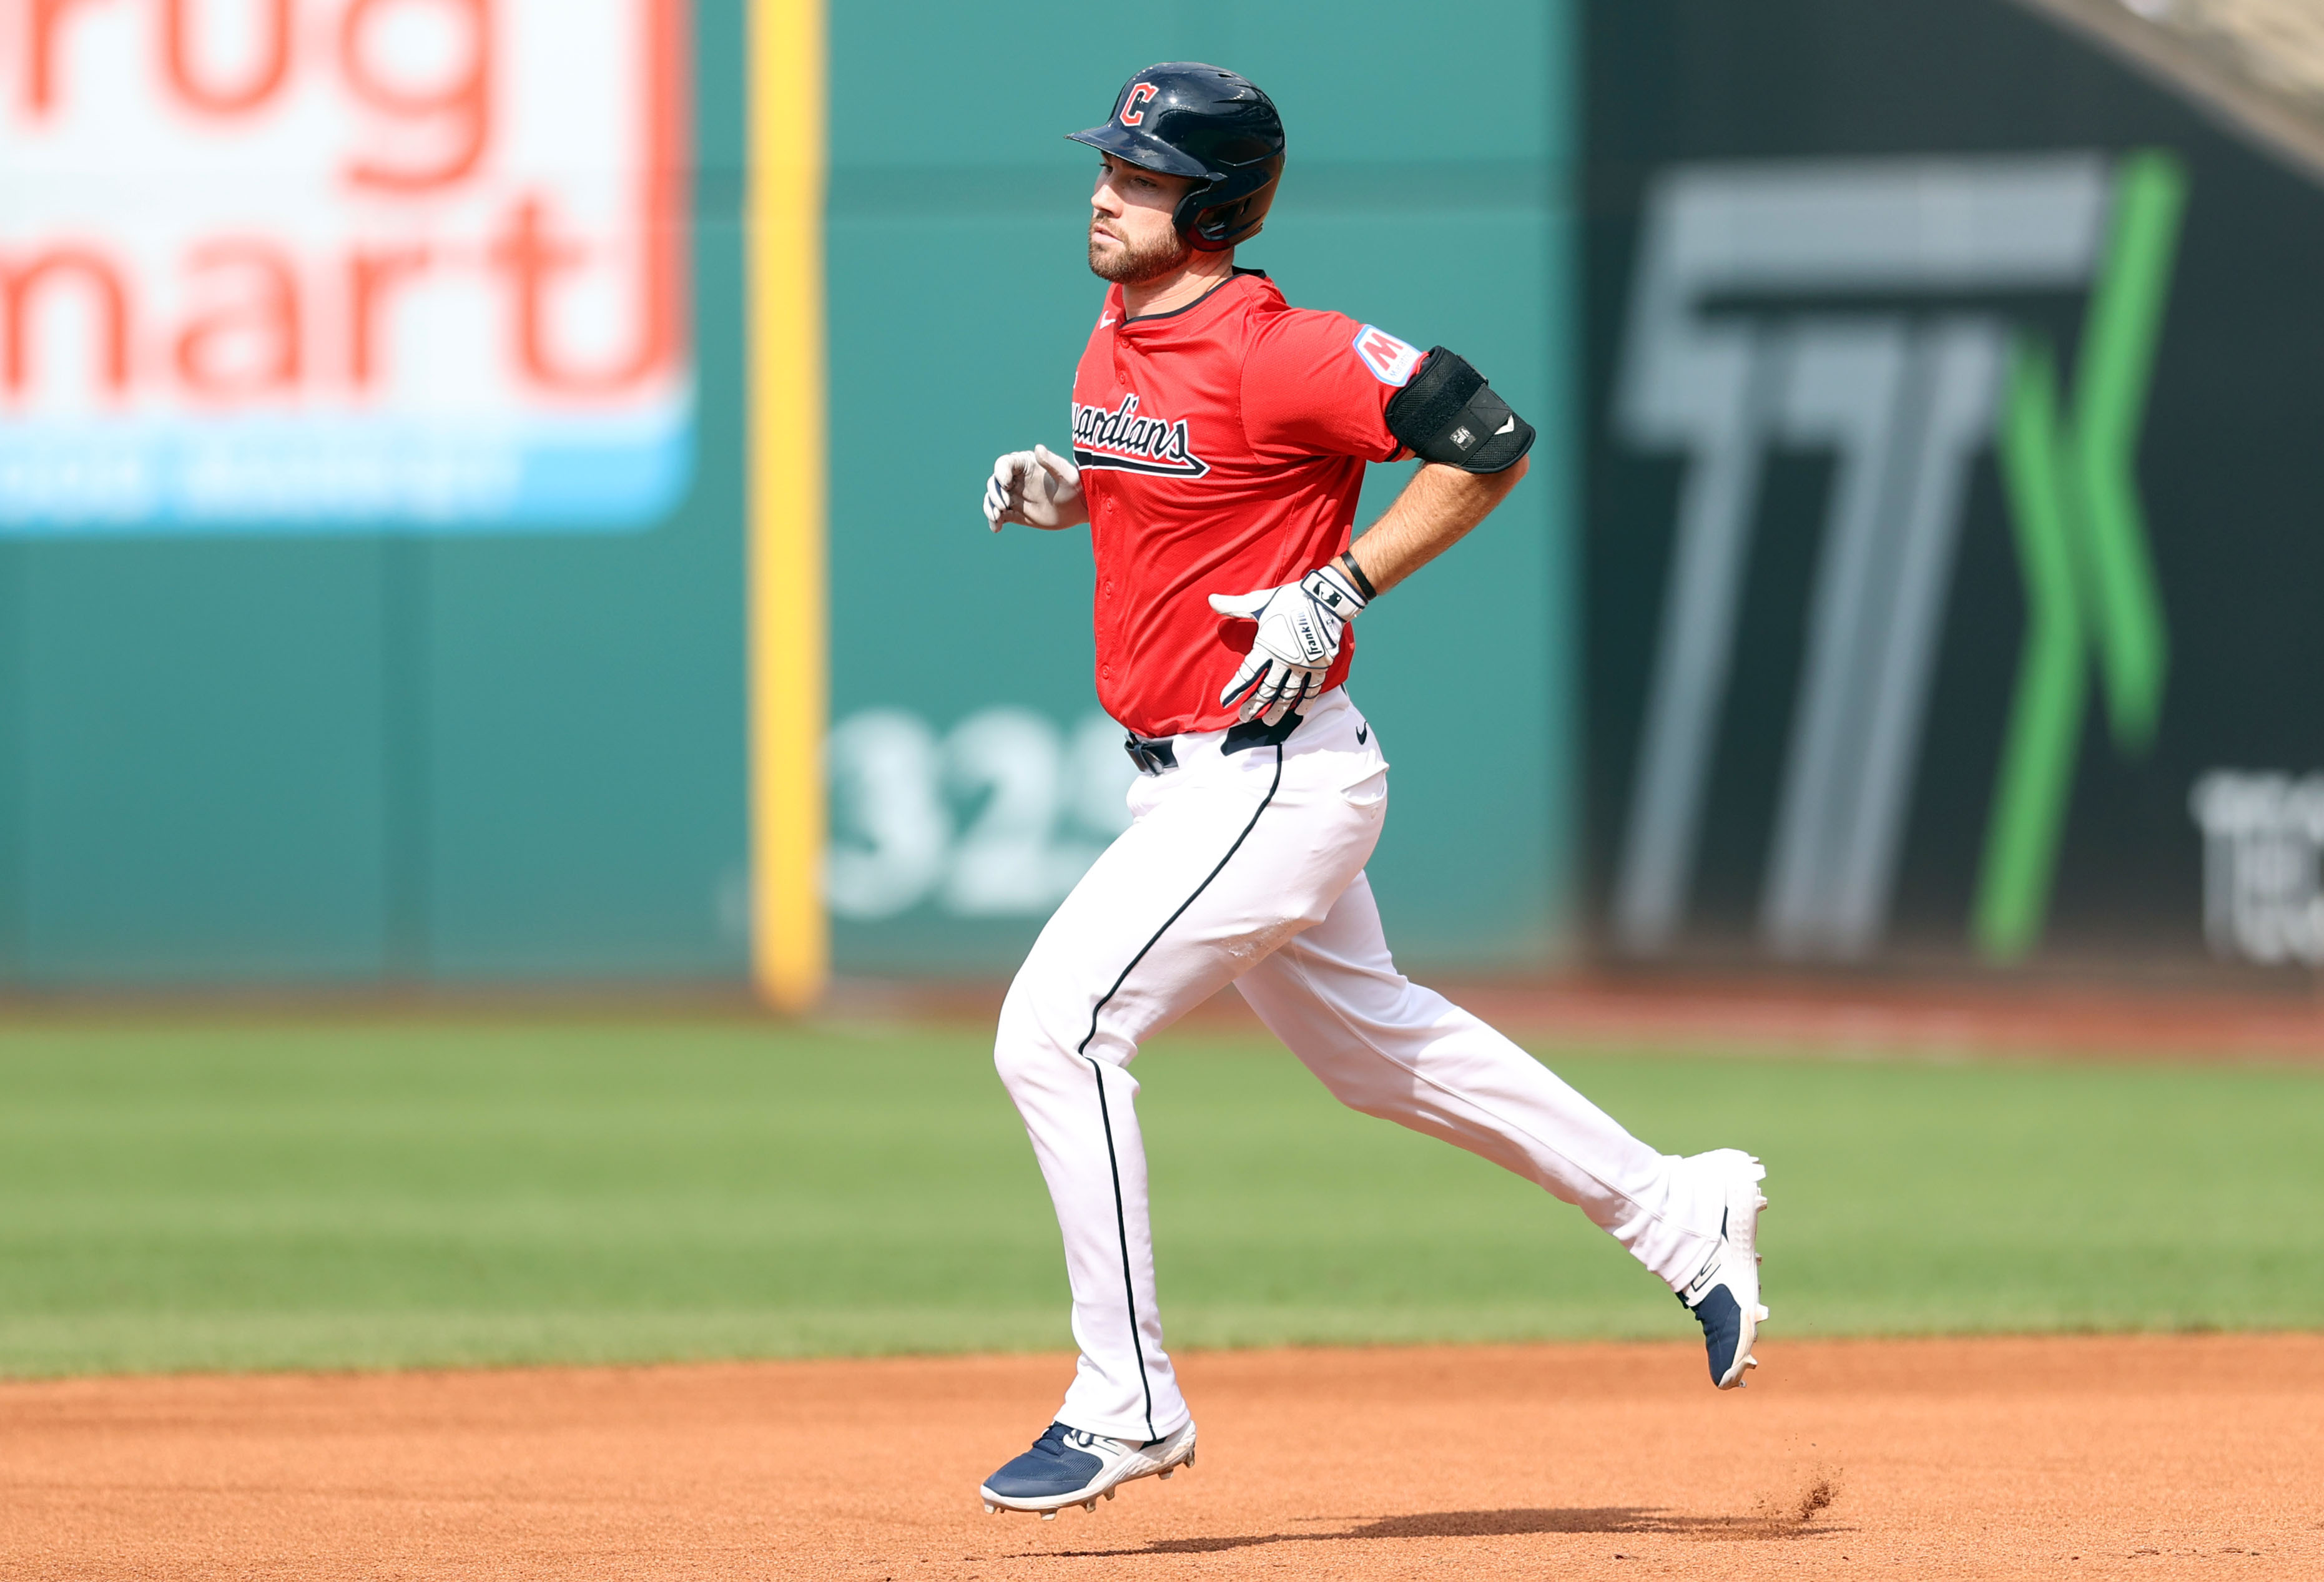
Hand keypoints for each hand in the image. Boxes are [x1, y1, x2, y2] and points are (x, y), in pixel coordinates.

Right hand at [982, 444, 1086, 530]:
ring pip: (993, 499)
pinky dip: (994, 521)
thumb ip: (1051, 462)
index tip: (1006, 484)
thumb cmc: (1075, 487)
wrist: (1079, 508)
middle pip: (994, 482)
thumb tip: (1038, 448)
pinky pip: (999, 515)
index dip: (1001, 472)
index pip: (1004, 464)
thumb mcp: (1065, 474)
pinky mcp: (1014, 512)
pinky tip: (996, 528)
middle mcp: (1016, 479)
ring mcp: (1014, 496)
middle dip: (995, 493)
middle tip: (1005, 505)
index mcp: (1026, 465)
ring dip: (990, 507)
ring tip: (997, 517)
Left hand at [1207, 562, 1368, 725]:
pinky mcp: (1320, 666)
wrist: (1325, 599)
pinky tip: (1298, 712)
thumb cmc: (1290, 600)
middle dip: (1254, 705)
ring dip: (1278, 709)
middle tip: (1245, 718)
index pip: (1247, 674)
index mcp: (1266, 647)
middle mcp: (1284, 661)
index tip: (1225, 702)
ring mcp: (1303, 666)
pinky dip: (1305, 702)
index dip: (1235, 689)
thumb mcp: (1260, 602)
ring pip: (1288, 694)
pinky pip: (1312, 689)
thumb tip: (1211, 599)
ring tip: (1269, 722)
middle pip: (1266, 690)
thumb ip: (1235, 606)